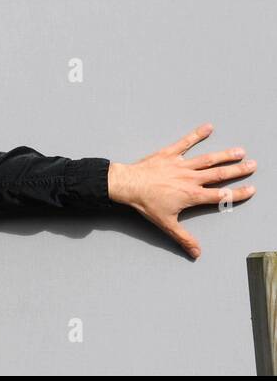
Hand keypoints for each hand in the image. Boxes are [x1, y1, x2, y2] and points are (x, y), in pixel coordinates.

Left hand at [107, 123, 256, 259]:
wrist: (127, 185)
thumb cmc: (146, 204)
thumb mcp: (166, 223)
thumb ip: (184, 238)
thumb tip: (197, 253)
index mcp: (192, 195)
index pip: (221, 196)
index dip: (238, 194)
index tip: (251, 189)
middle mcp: (190, 178)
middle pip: (219, 174)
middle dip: (238, 170)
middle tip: (253, 166)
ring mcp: (180, 165)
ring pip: (207, 159)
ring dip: (225, 154)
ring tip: (240, 150)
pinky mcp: (169, 154)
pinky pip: (185, 142)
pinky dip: (196, 134)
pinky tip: (208, 127)